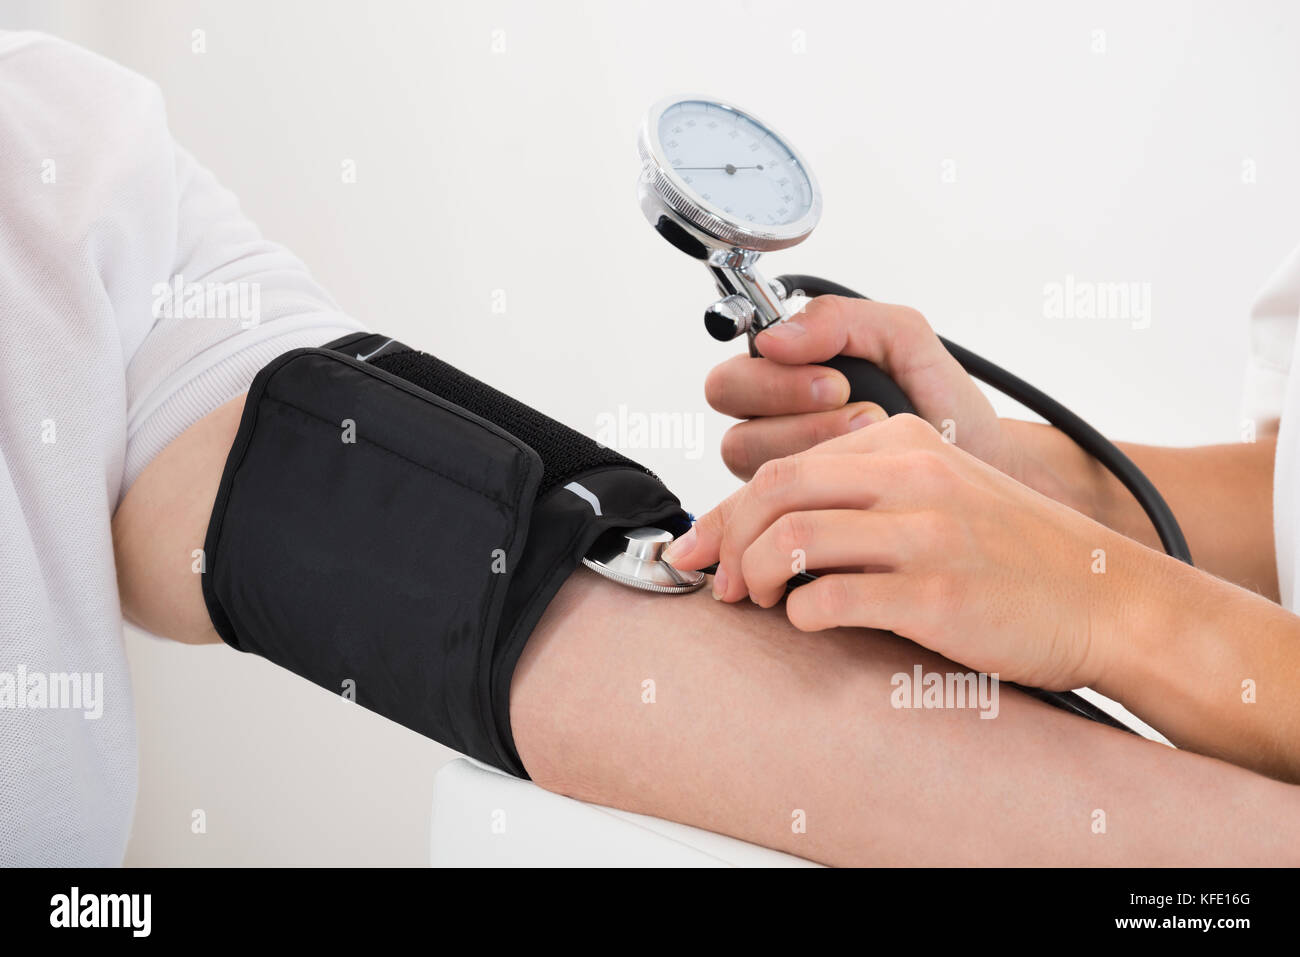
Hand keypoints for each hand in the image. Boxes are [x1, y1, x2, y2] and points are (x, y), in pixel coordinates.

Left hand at [664, 413, 1165, 691]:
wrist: (1106, 598)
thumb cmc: (1014, 553)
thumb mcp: (940, 490)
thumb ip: (862, 491)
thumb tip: (768, 524)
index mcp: (906, 441)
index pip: (782, 463)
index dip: (725, 512)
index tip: (698, 547)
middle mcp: (912, 476)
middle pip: (775, 492)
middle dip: (727, 541)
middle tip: (721, 583)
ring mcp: (926, 533)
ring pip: (793, 539)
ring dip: (756, 577)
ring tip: (761, 602)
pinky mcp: (938, 594)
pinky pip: (833, 599)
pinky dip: (802, 616)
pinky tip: (809, 623)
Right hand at [705, 295, 1022, 481]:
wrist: (978, 458)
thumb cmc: (938, 400)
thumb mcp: (901, 337)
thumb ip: (840, 319)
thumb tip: (776, 335)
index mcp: (782, 371)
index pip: (731, 377)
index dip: (774, 380)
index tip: (836, 382)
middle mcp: (769, 422)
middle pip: (729, 416)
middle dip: (787, 408)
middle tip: (850, 407)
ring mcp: (779, 469)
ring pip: (749, 459)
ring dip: (813, 445)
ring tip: (871, 437)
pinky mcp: (796, 509)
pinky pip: (777, 500)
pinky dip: (822, 483)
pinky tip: (863, 473)